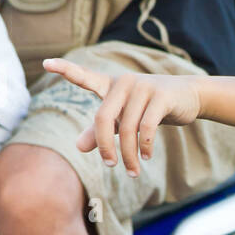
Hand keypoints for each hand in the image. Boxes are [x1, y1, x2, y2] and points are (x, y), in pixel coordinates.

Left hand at [42, 57, 201, 175]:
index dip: (65, 69)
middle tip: (110, 165)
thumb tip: (78, 147)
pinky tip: (146, 157)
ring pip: (127, 128)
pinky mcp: (161, 96)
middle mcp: (123, 82)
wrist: (188, 96)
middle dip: (106, 146)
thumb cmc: (149, 107)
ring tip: (133, 171)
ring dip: (129, 155)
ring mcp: (143, 87)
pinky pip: (146, 127)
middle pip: (103, 118)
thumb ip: (99, 130)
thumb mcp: (123, 118)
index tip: (46, 63)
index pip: (84, 76)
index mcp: (110, 85)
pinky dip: (145, 147)